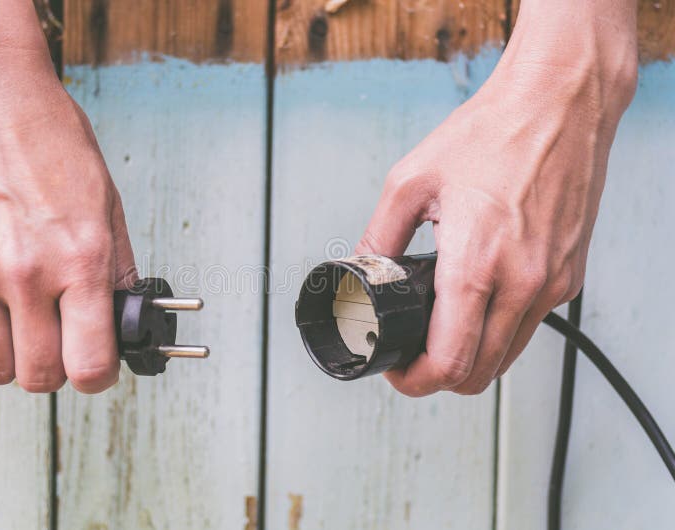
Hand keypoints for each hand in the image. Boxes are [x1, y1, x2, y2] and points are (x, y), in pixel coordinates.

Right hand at [0, 2, 134, 392]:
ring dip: (10, 364)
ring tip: (20, 337)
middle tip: (60, 349)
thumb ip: (118, 264)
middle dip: (56, 372)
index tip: (98, 367)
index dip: (100, 376)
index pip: (91, 363)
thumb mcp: (105, 200)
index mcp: (82, 258)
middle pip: (40, 376)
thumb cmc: (49, 138)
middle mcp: (28, 273)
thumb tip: (126, 311)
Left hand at [357, 0, 637, 395]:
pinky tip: (479, 305)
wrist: (559, 104)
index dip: (416, 381)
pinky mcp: (569, 275)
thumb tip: (362, 268)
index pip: (450, 361)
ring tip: (443, 334)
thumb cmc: (490, 135)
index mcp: (477, 264)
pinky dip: (501, 332)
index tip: (399, 371)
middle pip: (480, 373)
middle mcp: (522, 283)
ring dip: (472, 359)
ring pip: (509, 357)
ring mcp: (551, 283)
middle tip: (414, 357)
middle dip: (439, 377)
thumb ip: (380, 237)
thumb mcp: (411, 182)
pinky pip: (530, 326)